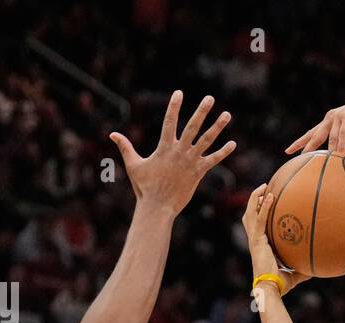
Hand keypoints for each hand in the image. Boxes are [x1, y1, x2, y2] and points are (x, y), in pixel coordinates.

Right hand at [109, 91, 235, 215]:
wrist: (158, 207)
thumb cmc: (144, 187)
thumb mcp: (133, 165)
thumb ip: (125, 147)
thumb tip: (112, 134)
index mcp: (164, 148)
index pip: (170, 122)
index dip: (174, 106)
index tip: (179, 93)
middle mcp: (179, 152)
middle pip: (193, 127)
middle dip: (202, 111)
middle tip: (210, 98)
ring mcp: (191, 162)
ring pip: (207, 140)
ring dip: (217, 126)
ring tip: (227, 114)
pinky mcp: (198, 173)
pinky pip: (213, 160)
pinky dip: (223, 152)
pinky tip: (232, 143)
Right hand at [241, 184, 310, 292]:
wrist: (271, 288)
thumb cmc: (281, 284)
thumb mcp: (294, 274)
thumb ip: (302, 269)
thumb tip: (316, 269)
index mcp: (260, 245)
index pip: (255, 224)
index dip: (257, 211)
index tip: (266, 200)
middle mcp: (255, 240)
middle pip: (249, 215)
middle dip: (254, 200)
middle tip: (264, 188)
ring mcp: (255, 239)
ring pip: (250, 213)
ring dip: (255, 198)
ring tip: (264, 186)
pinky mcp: (257, 241)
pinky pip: (260, 220)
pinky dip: (264, 207)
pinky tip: (270, 196)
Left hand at [287, 95, 344, 155]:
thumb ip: (344, 147)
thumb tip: (338, 160)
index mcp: (328, 123)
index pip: (311, 134)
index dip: (300, 143)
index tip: (288, 151)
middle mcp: (330, 118)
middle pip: (314, 134)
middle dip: (304, 145)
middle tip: (294, 156)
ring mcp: (338, 117)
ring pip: (328, 136)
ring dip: (325, 150)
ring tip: (319, 162)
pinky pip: (342, 134)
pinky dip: (340, 145)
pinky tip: (338, 155)